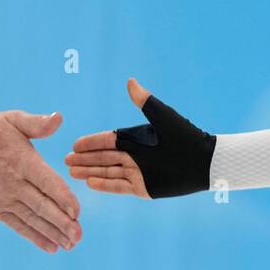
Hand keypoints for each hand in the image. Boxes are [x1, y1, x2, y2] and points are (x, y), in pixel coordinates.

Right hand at [0, 110, 82, 252]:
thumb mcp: (13, 120)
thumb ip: (37, 123)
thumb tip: (58, 118)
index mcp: (21, 161)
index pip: (46, 183)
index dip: (63, 198)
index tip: (77, 212)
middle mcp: (12, 183)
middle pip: (41, 205)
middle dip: (61, 223)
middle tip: (78, 236)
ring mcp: (3, 198)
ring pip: (31, 219)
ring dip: (51, 233)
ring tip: (70, 244)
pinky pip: (17, 225)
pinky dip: (34, 236)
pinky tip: (51, 246)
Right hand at [66, 78, 214, 198]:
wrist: (204, 161)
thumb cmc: (185, 136)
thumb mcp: (162, 116)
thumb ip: (145, 101)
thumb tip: (130, 81)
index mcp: (137, 139)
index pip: (108, 141)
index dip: (91, 143)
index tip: (74, 144)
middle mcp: (136, 156)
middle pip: (104, 158)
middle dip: (85, 159)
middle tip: (66, 160)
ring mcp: (139, 173)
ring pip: (108, 172)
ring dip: (90, 172)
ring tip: (72, 172)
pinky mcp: (144, 188)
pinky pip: (120, 186)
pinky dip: (106, 185)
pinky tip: (89, 183)